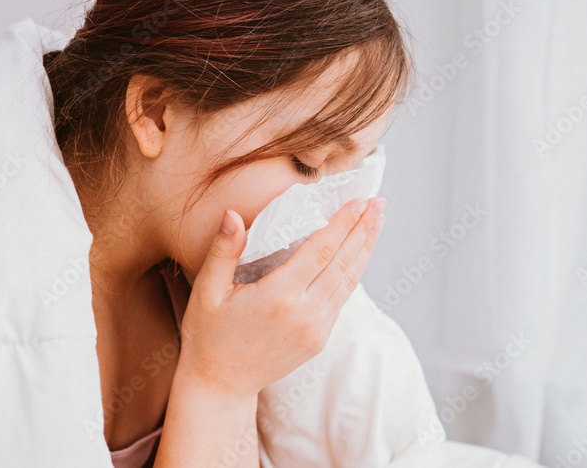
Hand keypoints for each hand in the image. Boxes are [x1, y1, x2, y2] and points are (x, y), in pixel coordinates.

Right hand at [174, 196, 386, 398]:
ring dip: (365, 249)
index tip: (358, 201)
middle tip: (378, 202)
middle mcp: (304, 314)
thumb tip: (233, 214)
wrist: (220, 385)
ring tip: (377, 221)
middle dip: (363, 229)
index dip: (342, 224)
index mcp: (279, 297)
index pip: (320, 251)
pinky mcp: (319, 340)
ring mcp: (316, 329)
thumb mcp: (207, 290)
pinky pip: (342, 299)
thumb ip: (224, 250)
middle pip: (343, 262)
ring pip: (348, 281)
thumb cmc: (208, 334)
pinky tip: (358, 255)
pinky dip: (353, 272)